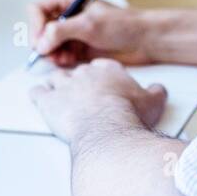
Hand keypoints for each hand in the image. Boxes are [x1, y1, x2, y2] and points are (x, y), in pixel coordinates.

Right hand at [28, 0, 153, 66]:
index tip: (40, 40)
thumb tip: (41, 43)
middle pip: (40, 29)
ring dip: (51, 54)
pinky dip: (61, 61)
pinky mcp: (80, 50)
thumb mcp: (89, 24)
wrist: (146, 41)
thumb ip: (61, 31)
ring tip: (61, 59)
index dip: (35, 25)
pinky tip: (70, 62)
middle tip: (48, 54)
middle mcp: (69, 17)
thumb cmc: (124, 24)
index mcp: (70, 1)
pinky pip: (60, 56)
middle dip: (42, 43)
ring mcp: (74, 34)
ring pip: (48, 45)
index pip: (38, 10)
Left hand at [29, 58, 167, 145]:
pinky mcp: (48, 102)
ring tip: (58, 92)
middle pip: (77, 72)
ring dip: (56, 84)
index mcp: (108, 72)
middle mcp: (85, 75)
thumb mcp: (153, 102)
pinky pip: (37, 92)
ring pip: (56, 77)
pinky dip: (37, 94)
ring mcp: (65, 87)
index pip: (101, 66)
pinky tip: (38, 96)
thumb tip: (159, 89)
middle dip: (78, 80)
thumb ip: (155, 92)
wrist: (109, 129)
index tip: (100, 81)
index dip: (99, 74)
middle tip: (81, 91)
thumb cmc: (129, 115)